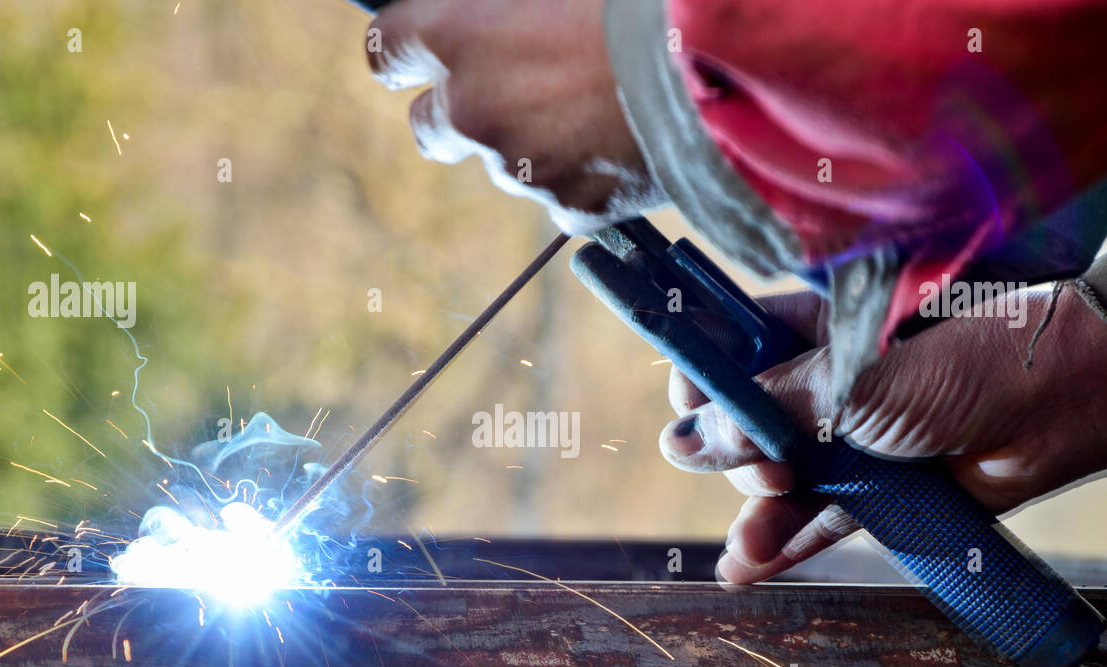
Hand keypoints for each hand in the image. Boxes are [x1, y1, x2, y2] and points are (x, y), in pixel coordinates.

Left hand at [366, 0, 658, 232]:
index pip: (386, 51)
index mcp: (456, 35)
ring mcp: (520, 168)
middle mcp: (472, 109)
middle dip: (457, 111)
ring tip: (588, 108)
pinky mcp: (572, 206)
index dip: (404, 52)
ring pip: (501, 163)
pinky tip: (621, 142)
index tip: (417, 54)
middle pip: (428, 127)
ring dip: (528, 142)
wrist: (719, 56)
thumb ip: (498, 4)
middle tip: (505, 89)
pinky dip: (582, 175)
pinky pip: (561, 196)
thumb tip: (488, 14)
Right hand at [658, 286, 1106, 583]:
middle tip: (771, 467)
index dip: (704, 383)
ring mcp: (849, 443)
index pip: (730, 355)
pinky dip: (781, 546)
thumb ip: (765, 412)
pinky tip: (743, 567)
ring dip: (755, 514)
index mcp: (810, 332)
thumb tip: (682, 442)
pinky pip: (816, 522)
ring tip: (750, 544)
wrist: (1057, 405)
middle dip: (737, 455)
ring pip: (777, 482)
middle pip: (745, 427)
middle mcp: (822, 387)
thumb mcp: (849, 383)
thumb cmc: (960, 362)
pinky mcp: (876, 493)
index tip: (693, 409)